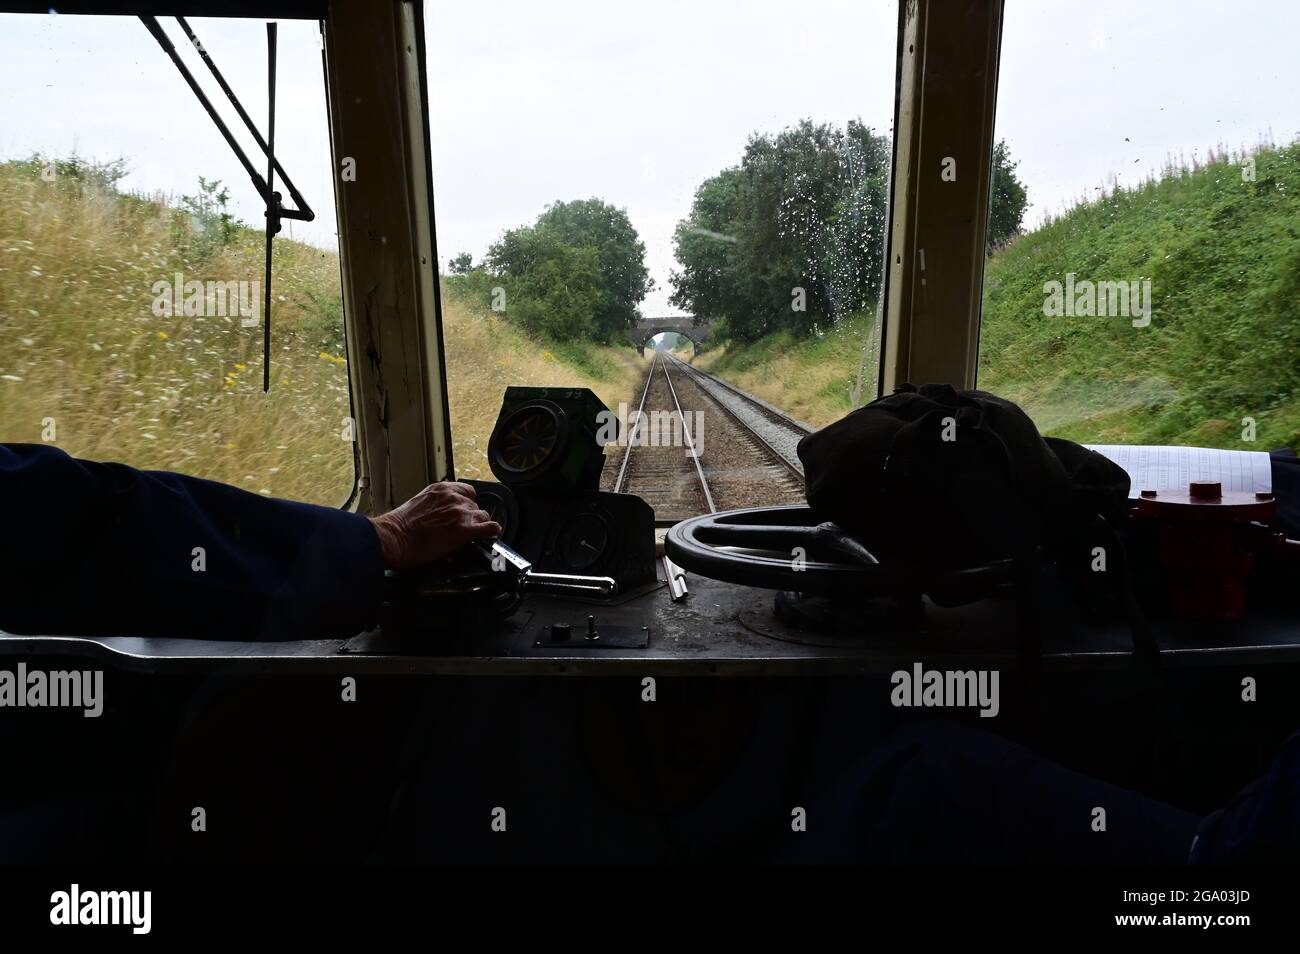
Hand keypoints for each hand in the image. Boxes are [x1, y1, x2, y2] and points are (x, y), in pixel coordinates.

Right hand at [367, 481, 501, 570]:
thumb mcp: (419, 503)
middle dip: (469, 517)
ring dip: (476, 525)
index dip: (466, 504)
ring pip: (482, 516)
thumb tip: (444, 514)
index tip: (463, 512)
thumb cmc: (399, 526)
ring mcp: (460, 513)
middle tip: (459, 528)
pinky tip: (490, 536)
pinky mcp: (464, 530)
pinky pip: (490, 528)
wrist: (393, 537)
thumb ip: (436, 504)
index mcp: (441, 489)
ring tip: (467, 535)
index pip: (467, 491)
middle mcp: (453, 497)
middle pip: (474, 505)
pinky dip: (492, 532)